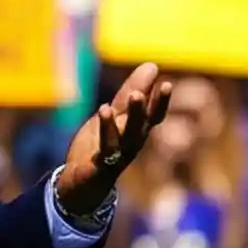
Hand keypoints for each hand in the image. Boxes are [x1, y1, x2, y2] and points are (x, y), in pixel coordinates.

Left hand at [56, 63, 171, 215]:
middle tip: (159, 84)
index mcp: (136, 131)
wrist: (81, 182)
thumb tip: (152, 65)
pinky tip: (104, 109)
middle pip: (144, 124)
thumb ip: (130, 92)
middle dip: (150, 106)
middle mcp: (131, 143)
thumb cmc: (100, 145)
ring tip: (135, 94)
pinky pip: (107, 145)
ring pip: (129, 134)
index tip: (166, 83)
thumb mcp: (114, 114)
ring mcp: (118, 155)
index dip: (161, 101)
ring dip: (134, 114)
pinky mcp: (102, 164)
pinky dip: (107, 127)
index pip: (153, 115)